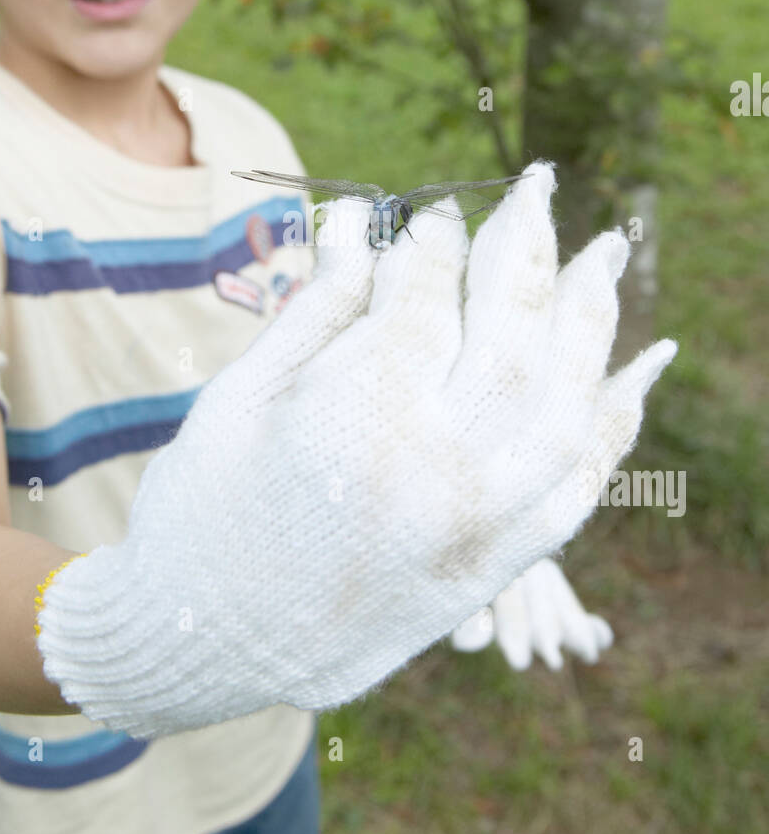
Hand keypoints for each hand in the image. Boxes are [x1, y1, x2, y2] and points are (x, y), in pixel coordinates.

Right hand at [35, 161, 675, 738]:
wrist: (206, 646)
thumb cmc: (204, 509)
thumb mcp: (242, 396)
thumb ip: (317, 307)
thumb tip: (358, 219)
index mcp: (358, 415)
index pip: (424, 294)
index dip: (430, 242)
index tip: (433, 216)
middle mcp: (438, 467)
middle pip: (513, 329)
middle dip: (528, 243)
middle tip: (536, 186)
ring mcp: (480, 523)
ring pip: (568, 399)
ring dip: (593, 315)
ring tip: (602, 252)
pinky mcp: (495, 565)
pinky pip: (581, 483)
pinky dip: (613, 419)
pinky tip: (629, 366)